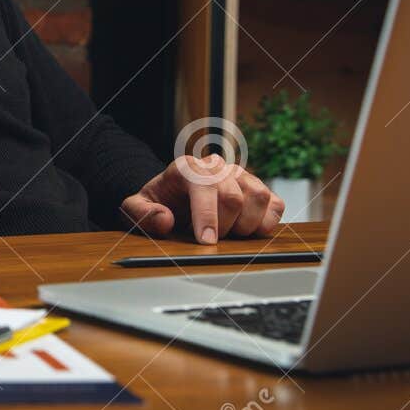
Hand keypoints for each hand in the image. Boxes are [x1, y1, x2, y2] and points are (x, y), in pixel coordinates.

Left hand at [119, 157, 283, 243]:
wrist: (173, 196)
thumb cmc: (158, 203)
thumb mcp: (135, 208)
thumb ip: (142, 213)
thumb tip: (165, 219)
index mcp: (187, 168)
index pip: (204, 187)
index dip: (207, 217)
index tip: (207, 242)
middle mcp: (217, 167)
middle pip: (233, 196)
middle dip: (224, 226)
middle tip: (213, 240)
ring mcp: (240, 176)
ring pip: (258, 197)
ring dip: (246, 225)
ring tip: (229, 234)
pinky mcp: (258, 188)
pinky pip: (275, 204)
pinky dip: (267, 222)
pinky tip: (249, 231)